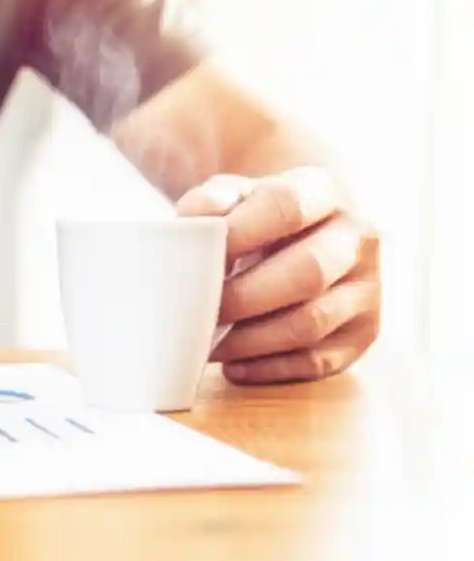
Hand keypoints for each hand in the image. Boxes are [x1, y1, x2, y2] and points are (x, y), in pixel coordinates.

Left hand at [177, 168, 380, 383]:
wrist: (304, 236)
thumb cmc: (256, 219)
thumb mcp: (234, 196)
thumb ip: (210, 202)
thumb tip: (193, 225)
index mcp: (325, 191)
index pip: (287, 207)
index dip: (239, 234)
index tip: (199, 256)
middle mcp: (358, 237)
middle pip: (306, 273)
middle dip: (241, 299)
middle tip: (197, 312)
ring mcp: (368, 288)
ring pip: (309, 324)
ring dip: (248, 341)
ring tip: (207, 344)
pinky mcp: (364, 332)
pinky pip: (316, 362)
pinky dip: (268, 369)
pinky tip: (233, 366)